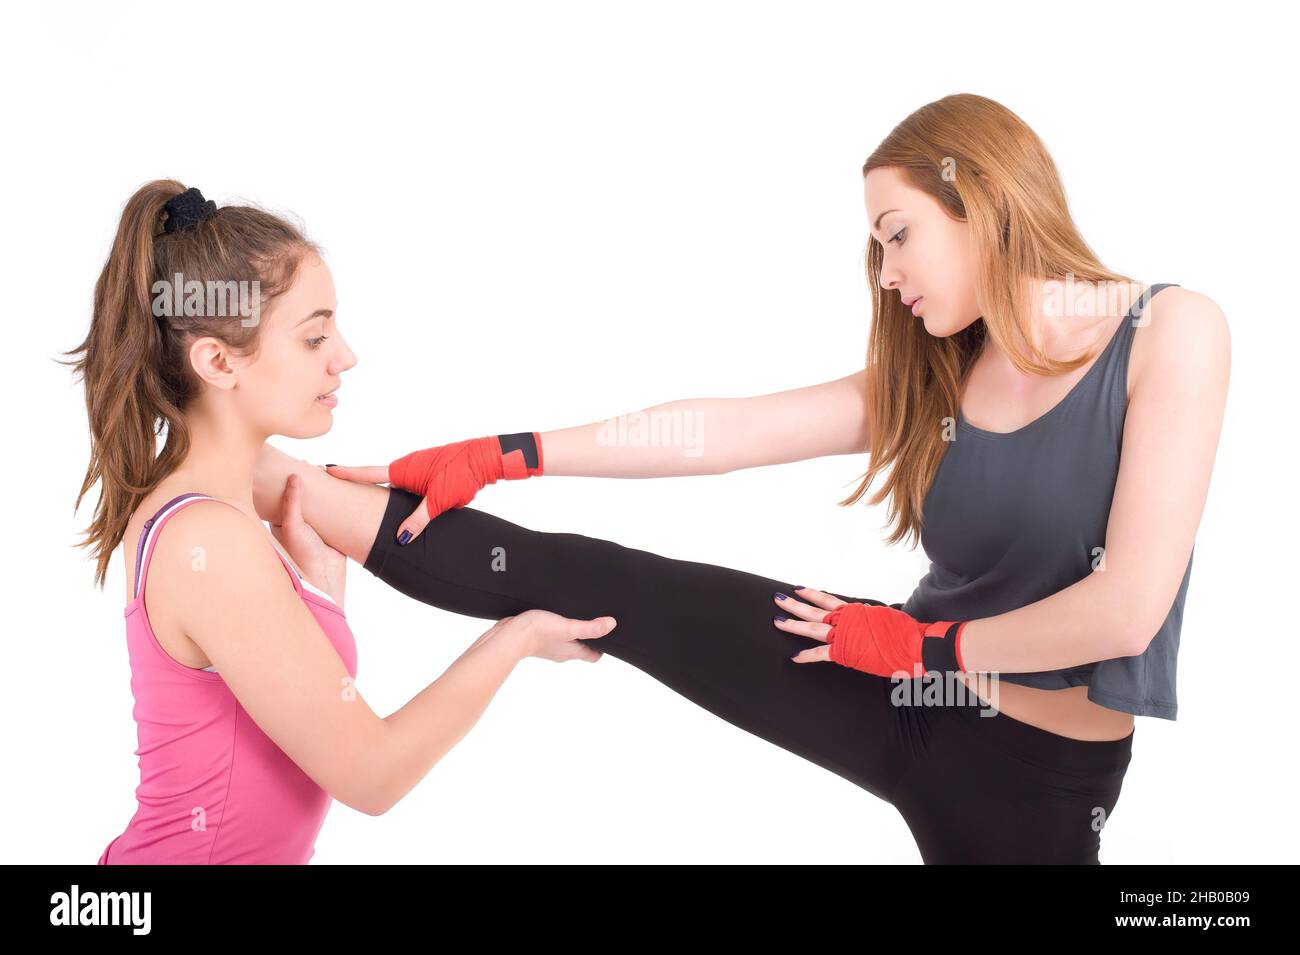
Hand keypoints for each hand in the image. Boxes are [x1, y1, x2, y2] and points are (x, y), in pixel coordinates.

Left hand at [270, 473, 346, 607]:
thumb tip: (294, 476)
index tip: (294, 464)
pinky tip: (344, 489)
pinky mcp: (335, 531)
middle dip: (309, 482)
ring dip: (325, 490)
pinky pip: (338, 512)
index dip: (288, 480)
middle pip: (304, 497)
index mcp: (283, 522)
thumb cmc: (301, 558)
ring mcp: (318, 527)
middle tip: (314, 466)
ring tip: (328, 473)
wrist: (325, 580)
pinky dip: (341, 502)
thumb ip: (292, 501)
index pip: (283, 495)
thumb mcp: (292, 526)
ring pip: (321, 503)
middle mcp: (300, 523)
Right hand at [324, 431, 543, 545]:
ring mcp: (418, 468)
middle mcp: (407, 467)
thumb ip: (418, 520)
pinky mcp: (429, 472)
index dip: (345, 474)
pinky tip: (397, 505)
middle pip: (375, 480)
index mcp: (403, 471)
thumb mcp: (439, 500)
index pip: (367, 474)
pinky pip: (406, 485)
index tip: (325, 470)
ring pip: (392, 485)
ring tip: (359, 500)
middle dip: (356, 484)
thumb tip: (401, 538)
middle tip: (333, 486)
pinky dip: (397, 494)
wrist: (486, 457)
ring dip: (378, 491)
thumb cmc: (463, 472)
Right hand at [488, 608, 616, 662]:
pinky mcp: (538, 640)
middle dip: (588, 638)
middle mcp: (562, 652)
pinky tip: (555, 618)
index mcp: (572, 652)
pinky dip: (557, 629)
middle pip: (580, 649)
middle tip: (594, 623)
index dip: (601, 648)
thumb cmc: (537, 633)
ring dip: (572, 633)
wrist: (509, 635)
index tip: (606, 636)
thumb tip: (611, 625)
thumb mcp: (569, 627)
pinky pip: (552, 636)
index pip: (593, 656)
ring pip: (566, 642)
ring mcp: (549, 647)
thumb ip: (589, 628)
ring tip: (576, 617)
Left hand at [772, 586, 966, 678]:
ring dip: (794, 623)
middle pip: (815, 610)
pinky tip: (794, 656)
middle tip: (778, 599)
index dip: (813, 595)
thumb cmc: (905, 633)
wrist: (913, 644)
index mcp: (855, 611)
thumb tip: (868, 622)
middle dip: (795, 605)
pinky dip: (807, 655)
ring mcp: (844, 634)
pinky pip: (821, 653)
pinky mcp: (846, 651)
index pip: (829, 600)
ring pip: (813, 627)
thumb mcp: (883, 618)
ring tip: (777, 620)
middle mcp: (847, 619)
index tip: (799, 589)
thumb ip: (869, 620)